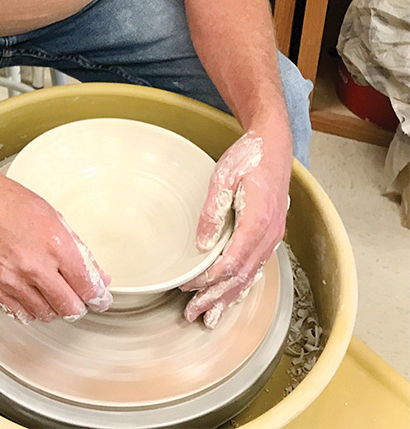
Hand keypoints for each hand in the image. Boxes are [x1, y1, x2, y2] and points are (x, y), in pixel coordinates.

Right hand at [0, 166, 111, 323]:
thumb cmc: (8, 201)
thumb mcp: (52, 216)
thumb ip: (77, 249)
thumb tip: (98, 274)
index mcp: (54, 244)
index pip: (87, 286)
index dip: (98, 297)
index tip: (101, 299)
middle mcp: (34, 266)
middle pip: (69, 307)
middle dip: (79, 305)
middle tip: (79, 298)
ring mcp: (11, 281)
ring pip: (46, 314)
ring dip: (54, 308)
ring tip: (53, 292)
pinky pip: (20, 314)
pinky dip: (31, 309)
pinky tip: (32, 295)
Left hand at [180, 129, 290, 327]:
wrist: (273, 145)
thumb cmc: (248, 157)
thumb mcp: (224, 177)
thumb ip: (213, 211)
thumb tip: (202, 244)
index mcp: (257, 221)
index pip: (232, 262)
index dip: (210, 280)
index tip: (189, 288)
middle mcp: (269, 234)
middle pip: (241, 276)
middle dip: (217, 299)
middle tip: (194, 315)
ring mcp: (273, 236)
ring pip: (250, 275)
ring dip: (229, 298)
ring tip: (210, 317)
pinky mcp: (271, 234)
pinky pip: (257, 265)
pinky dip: (242, 284)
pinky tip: (232, 296)